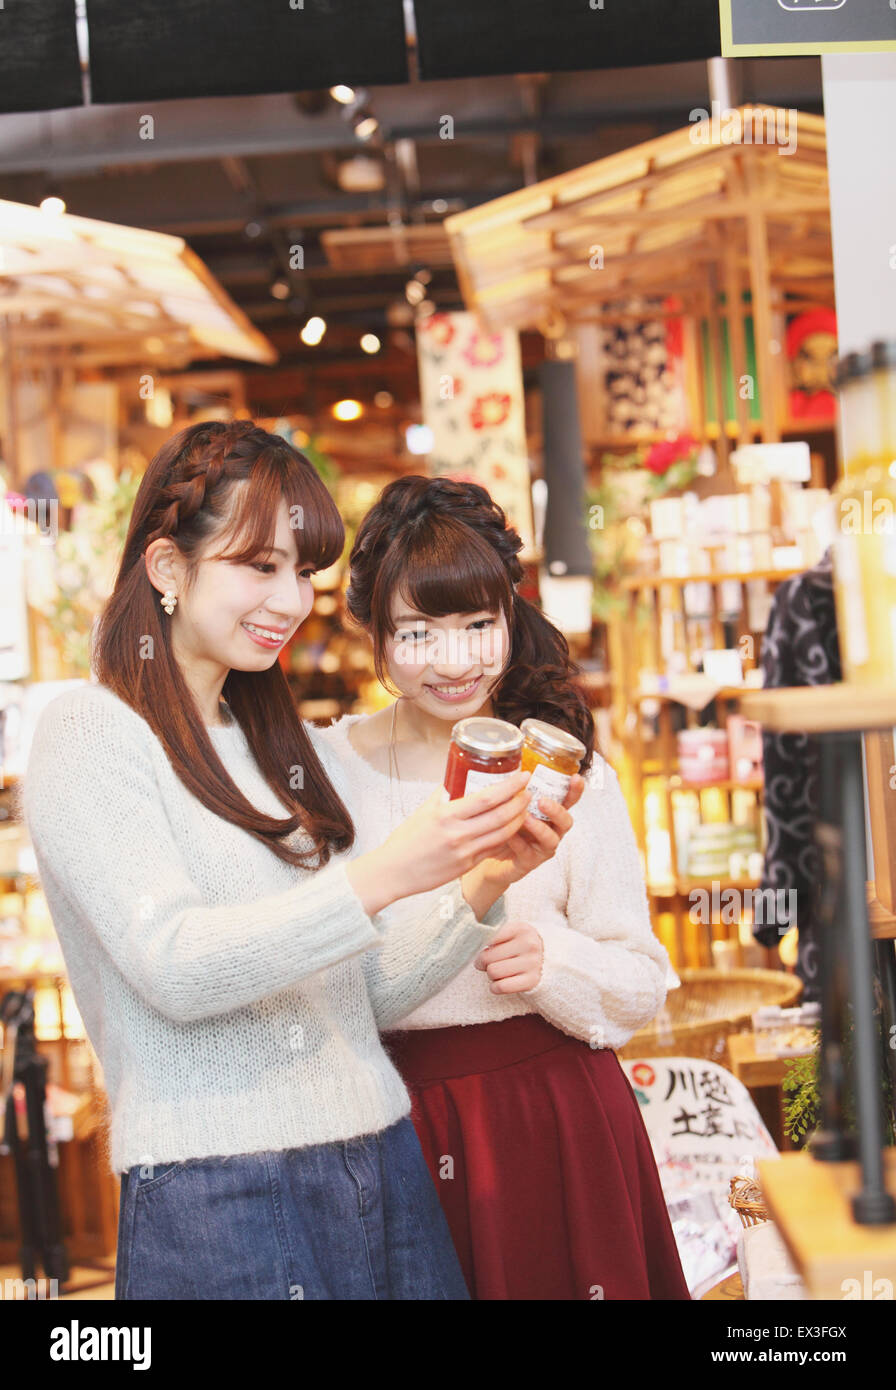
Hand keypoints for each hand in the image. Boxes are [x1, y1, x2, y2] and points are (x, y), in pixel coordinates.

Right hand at [346, 770, 531, 915]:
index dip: (509, 787)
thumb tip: (458, 780)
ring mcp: (464, 852)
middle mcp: (458, 834)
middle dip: (520, 802)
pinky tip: (513, 829)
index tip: (523, 776)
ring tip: (525, 808)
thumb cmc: (406, 840)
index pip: (487, 798)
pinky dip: (506, 837)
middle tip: (529, 791)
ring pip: (502, 834)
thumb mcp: (423, 811)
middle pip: (500, 816)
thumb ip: (443, 796)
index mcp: (446, 815)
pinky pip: (492, 849)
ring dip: (518, 820)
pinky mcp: (466, 866)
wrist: (393, 872)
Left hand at [462, 773, 584, 904]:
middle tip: (543, 801)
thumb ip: (513, 789)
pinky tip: (510, 836)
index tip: (576, 777)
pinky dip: (520, 843)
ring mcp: (542, 848)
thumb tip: (510, 768)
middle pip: (566, 821)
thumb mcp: (507, 802)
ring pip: (551, 839)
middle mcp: (551, 830)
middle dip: (557, 810)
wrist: (486, 853)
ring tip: (526, 818)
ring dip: (540, 828)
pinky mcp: (529, 862)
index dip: (575, 790)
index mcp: (548, 813)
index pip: (567, 800)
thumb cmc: (500, 824)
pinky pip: (528, 854)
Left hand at [474, 920, 543, 993]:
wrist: (545, 957)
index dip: (480, 945)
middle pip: (487, 957)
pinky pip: (501, 987)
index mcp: (521, 928)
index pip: (488, 937)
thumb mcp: (509, 932)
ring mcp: (532, 963)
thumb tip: (471, 943)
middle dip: (482, 962)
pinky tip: (498, 982)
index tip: (483, 948)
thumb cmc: (518, 944)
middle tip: (485, 962)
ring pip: (493, 972)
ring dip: (490, 974)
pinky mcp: (532, 981)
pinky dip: (495, 987)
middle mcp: (529, 944)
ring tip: (496, 970)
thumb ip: (492, 933)